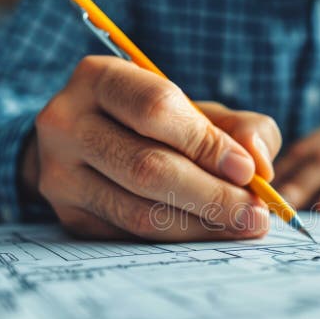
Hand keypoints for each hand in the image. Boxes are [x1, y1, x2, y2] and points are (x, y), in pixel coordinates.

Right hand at [22, 56, 281, 240]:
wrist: (91, 146)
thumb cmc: (157, 125)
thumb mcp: (197, 111)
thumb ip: (241, 127)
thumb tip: (259, 164)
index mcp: (99, 79)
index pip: (156, 109)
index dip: (207, 143)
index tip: (247, 170)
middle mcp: (67, 123)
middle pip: (148, 167)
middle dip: (213, 195)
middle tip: (257, 214)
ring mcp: (60, 175)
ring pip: (140, 211)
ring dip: (202, 225)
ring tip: (244, 227)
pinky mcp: (70, 217)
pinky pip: (133, 237)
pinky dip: (181, 239)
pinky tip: (212, 235)